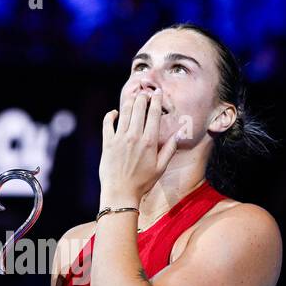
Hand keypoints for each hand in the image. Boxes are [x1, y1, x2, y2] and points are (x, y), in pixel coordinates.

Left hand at [99, 89, 179, 204]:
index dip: (156, 100)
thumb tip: (178, 135)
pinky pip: (107, 123)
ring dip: (129, 102)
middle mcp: (134, 137)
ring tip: (133, 98)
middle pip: (138, 108)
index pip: (153, 114)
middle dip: (143, 97)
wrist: (120, 192)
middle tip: (145, 93)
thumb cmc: (142, 183)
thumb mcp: (161, 168)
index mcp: (149, 142)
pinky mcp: (107, 143)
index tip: (157, 93)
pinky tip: (115, 113)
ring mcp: (119, 139)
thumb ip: (169, 150)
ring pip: (124, 112)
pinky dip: (111, 115)